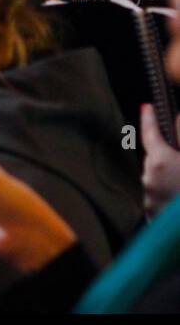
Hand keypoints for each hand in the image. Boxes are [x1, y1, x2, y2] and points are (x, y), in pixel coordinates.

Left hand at [140, 103, 179, 217]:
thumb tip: (178, 119)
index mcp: (160, 162)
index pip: (150, 133)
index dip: (150, 118)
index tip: (148, 107)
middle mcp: (149, 180)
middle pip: (155, 158)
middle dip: (166, 154)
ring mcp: (150, 200)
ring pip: (157, 179)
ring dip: (170, 177)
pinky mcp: (154, 217)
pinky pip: (159, 198)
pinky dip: (169, 195)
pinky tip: (179, 197)